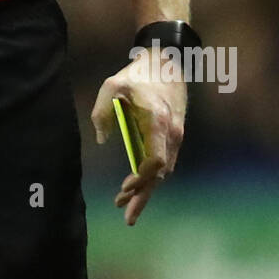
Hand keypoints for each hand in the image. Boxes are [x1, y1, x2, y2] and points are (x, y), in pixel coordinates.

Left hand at [90, 45, 186, 225]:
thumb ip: (103, 111)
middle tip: (127, 216)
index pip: (155, 162)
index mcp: (159, 123)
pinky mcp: (174, 134)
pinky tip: (141, 187)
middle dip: (143, 196)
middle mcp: (172, 134)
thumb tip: (103, 139)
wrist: (167, 61)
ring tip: (128, 207)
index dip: (141, 179)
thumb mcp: (113, 86)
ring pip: (164, 171)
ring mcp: (176, 135)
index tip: (124, 188)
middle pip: (160, 175)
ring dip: (147, 190)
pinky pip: (164, 162)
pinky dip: (153, 177)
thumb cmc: (137, 75)